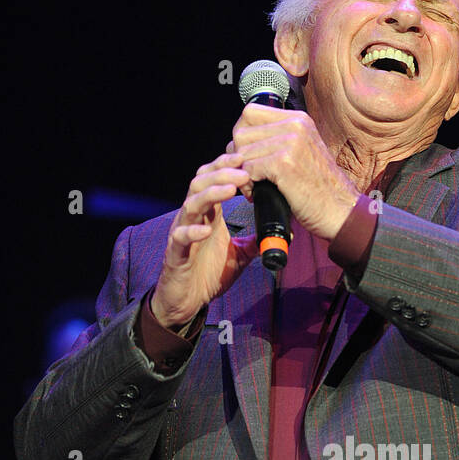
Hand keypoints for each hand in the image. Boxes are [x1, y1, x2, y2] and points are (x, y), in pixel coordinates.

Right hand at [153, 156, 259, 327]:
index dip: (228, 166)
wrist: (186, 299)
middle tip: (244, 169)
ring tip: (230, 188)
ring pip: (191, 204)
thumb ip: (256, 240)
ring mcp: (182, 232)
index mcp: (208, 214)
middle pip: (201, 182)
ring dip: (211, 194)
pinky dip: (193, 232)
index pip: (214, 179)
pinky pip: (180, 237)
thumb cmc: (208, 272)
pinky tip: (207, 230)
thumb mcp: (239, 253)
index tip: (249, 160)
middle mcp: (193, 218)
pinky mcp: (175, 253)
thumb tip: (283, 234)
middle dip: (222, 172)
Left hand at [227, 104, 358, 240]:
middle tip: (248, 176)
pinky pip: (249, 168)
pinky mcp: (284, 163)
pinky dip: (248, 184)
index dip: (241, 135)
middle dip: (238, 156)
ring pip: (242, 152)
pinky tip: (257, 193)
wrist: (339, 211)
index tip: (247, 155)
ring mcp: (290, 143)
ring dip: (242, 173)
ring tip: (254, 187)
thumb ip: (277, 139)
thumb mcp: (302, 151)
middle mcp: (295, 125)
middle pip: (241, 132)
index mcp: (298, 120)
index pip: (250, 113)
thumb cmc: (318, 188)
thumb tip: (240, 137)